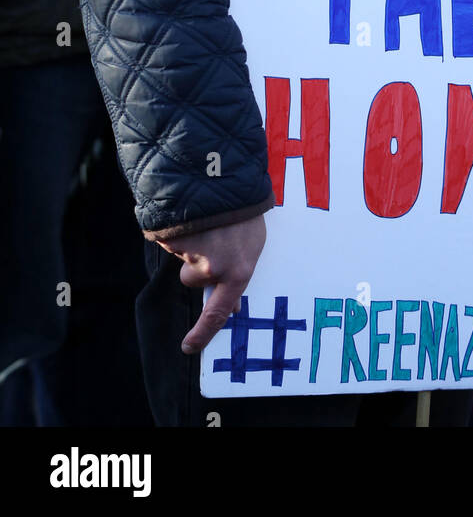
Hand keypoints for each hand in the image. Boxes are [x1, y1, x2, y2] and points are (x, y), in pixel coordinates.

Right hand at [157, 216, 266, 353]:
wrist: (224, 175)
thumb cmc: (244, 208)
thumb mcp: (252, 243)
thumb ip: (238, 274)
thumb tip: (232, 307)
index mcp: (237, 271)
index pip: (217, 313)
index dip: (202, 334)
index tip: (188, 348)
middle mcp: (212, 268)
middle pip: (194, 279)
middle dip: (198, 263)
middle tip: (213, 236)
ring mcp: (190, 253)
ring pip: (182, 258)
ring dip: (189, 244)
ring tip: (205, 218)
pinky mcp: (169, 237)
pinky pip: (170, 239)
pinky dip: (177, 229)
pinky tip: (190, 212)